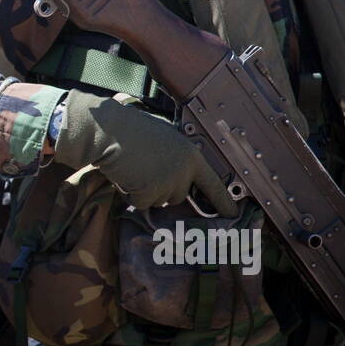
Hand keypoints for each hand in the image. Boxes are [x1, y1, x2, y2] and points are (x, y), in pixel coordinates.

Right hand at [54, 91, 235, 215]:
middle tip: (146, 169)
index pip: (213, 183)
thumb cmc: (134, 130)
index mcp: (192, 156)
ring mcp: (168, 183)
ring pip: (159, 201)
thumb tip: (178, 178)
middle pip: (179, 196)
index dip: (223, 201)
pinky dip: (132, 194)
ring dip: (146, 191)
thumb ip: (177, 158)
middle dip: (162, 188)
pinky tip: (127, 175)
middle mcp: (185, 172)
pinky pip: (142, 203)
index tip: (233, 215)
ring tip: (135, 168)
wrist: (111, 131)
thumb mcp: (165, 140)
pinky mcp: (150, 193)